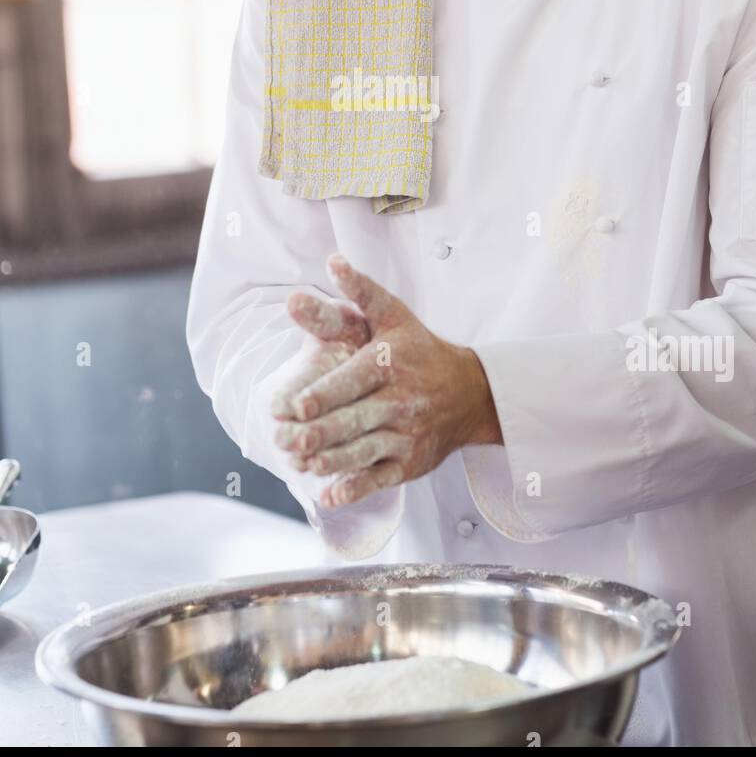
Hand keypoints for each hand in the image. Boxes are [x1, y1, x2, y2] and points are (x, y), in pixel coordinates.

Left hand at [272, 253, 500, 507]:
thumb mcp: (395, 315)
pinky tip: (328, 495)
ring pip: (363, 451)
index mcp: (390, 363)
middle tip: (284, 439)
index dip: (321, 396)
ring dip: (330, 461)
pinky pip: (379, 479)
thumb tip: (332, 261)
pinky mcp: (409, 464)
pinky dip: (354, 489)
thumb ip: (361, 291)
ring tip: (300, 463)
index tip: (292, 407)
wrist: (472, 393)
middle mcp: (400, 401)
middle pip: (353, 420)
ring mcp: (405, 435)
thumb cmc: (421, 349)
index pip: (352, 381)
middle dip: (317, 432)